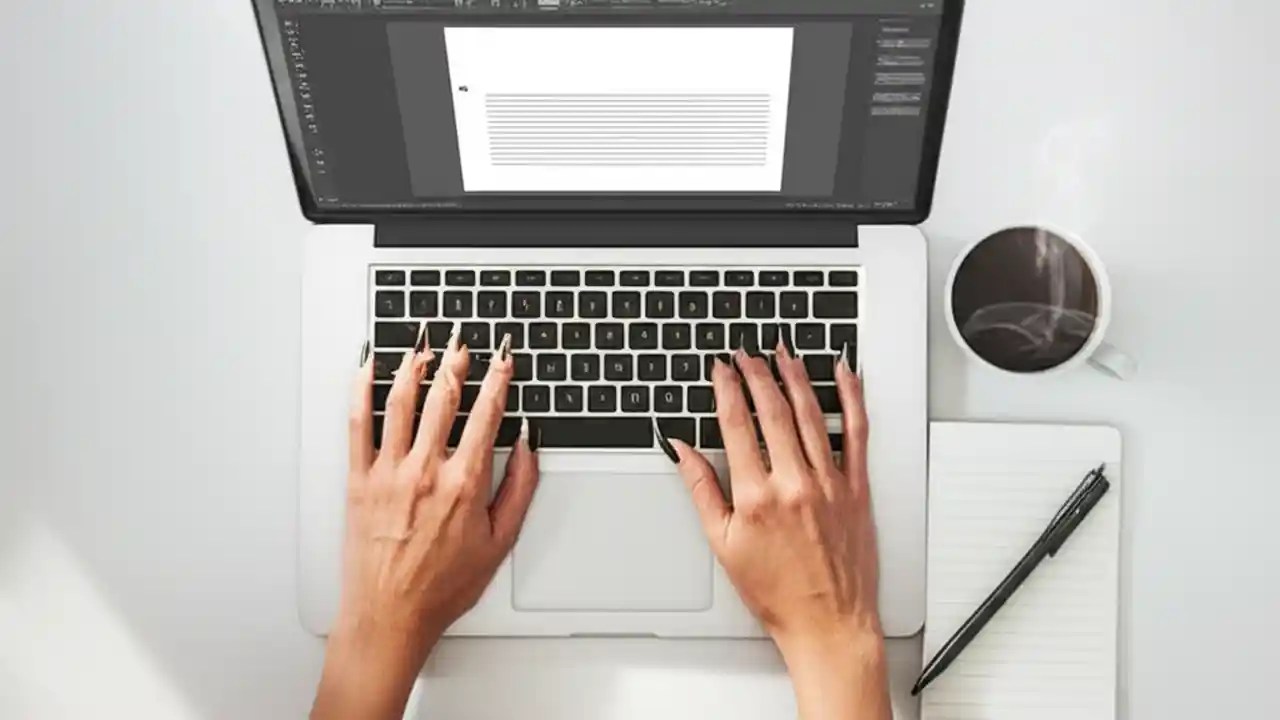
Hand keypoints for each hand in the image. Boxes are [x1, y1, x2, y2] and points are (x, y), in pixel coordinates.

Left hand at [312, 330, 538, 719]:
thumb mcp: (500, 542)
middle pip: (443, 398)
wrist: (390, 615)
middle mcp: (425, 470)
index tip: (504, 359)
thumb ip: (520, 489)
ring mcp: (388, 472)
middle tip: (463, 342)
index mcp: (464, 483)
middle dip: (457, 362)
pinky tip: (367, 368)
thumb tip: (528, 448)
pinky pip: (357, 423)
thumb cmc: (442, 587)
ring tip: (424, 345)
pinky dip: (361, 389)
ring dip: (414, 365)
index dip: (498, 379)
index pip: (486, 415)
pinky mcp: (358, 479)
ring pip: (400, 401)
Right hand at [665, 343, 888, 719]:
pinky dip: (851, 399)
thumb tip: (681, 450)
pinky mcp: (857, 488)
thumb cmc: (776, 593)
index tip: (720, 368)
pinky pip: (857, 433)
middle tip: (747, 352)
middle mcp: (794, 484)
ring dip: (795, 376)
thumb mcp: (722, 544)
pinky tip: (843, 374)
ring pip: (811, 414)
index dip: (726, 389)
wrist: (828, 624)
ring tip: (783, 352)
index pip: (736, 426)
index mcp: (756, 497)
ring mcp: (830, 483)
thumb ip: (701, 490)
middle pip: (773, 411)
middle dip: (757, 374)